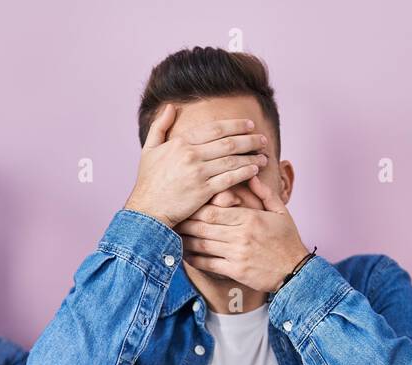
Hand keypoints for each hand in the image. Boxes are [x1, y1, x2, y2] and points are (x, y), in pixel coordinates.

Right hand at [123, 104, 268, 228]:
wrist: (147, 211)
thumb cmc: (148, 182)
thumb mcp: (149, 150)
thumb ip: (160, 126)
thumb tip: (170, 107)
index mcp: (181, 142)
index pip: (215, 129)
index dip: (236, 125)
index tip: (250, 125)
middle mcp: (191, 154)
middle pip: (228, 142)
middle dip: (250, 139)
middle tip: (262, 139)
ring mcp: (198, 173)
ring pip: (232, 159)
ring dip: (251, 156)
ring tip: (264, 155)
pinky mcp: (204, 191)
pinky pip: (230, 178)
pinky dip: (245, 172)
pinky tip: (255, 169)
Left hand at [175, 175, 309, 291]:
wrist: (297, 271)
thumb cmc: (288, 240)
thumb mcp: (281, 212)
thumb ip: (264, 194)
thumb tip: (250, 175)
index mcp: (250, 218)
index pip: (215, 209)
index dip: (196, 207)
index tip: (184, 204)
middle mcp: (241, 235)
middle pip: (204, 226)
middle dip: (186, 222)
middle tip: (172, 218)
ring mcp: (237, 254)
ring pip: (203, 245)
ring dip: (186, 241)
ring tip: (173, 236)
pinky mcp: (236, 271)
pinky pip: (209, 264)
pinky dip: (195, 260)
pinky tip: (185, 256)